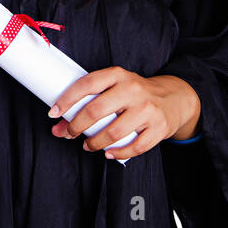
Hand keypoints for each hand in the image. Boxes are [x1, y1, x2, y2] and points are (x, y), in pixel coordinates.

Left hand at [49, 68, 199, 161]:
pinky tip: (108, 152)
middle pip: (96, 110)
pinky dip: (117, 153)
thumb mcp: (115, 88)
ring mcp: (147, 109)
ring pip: (114, 132)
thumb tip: (58, 125)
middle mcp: (133, 89)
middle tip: (68, 134)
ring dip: (95, 142)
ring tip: (88, 145)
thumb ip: (91, 102)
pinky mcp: (159, 128)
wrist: (174, 98)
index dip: (67, 99)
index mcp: (118, 75)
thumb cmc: (135, 94)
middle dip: (76, 126)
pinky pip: (134, 147)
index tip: (53, 113)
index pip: (87, 84)